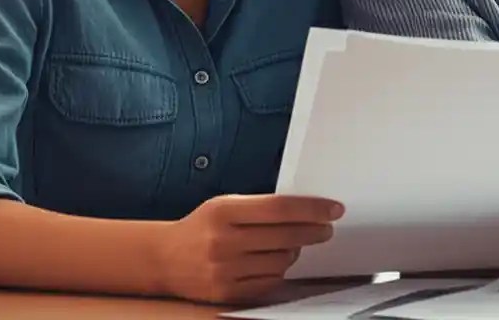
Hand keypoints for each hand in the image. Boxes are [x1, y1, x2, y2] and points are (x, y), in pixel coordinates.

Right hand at [157, 194, 342, 303]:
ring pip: (282, 261)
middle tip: (326, 228)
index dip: (312, 209)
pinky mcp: (228, 293)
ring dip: (293, 252)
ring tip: (290, 245)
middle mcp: (223, 242)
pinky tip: (274, 261)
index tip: (334, 209)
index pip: (280, 208)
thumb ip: (260, 206)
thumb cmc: (203, 227)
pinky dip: (278, 271)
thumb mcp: (226, 205)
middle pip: (286, 236)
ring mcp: (225, 271)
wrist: (164, 259)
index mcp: (224, 211)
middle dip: (314, 231)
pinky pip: (270, 282)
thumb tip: (307, 210)